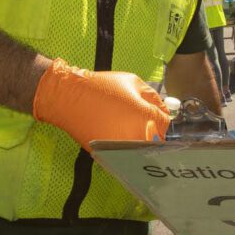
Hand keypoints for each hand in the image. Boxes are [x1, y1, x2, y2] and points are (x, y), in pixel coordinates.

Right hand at [32, 59, 170, 151]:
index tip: (154, 112)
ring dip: (139, 140)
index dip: (161, 115)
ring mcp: (122, 148)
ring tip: (127, 126)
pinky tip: (115, 131)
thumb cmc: (101, 87)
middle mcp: (137, 136)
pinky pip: (123, 152)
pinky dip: (123, 145)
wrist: (70, 98)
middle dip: (153, 130)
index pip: (165, 123)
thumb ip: (151, 96)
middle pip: (156, 140)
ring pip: (141, 150)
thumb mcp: (132, 81)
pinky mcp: (108, 154)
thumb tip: (161, 107)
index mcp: (146, 117)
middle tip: (143, 120)